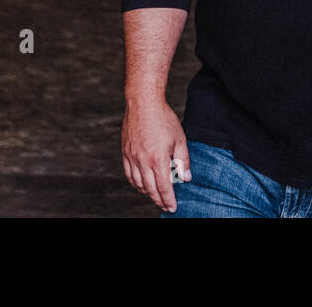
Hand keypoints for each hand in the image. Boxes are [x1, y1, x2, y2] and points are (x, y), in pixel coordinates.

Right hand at [122, 96, 190, 211]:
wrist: (143, 102)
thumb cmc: (163, 118)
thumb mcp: (180, 139)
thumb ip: (183, 161)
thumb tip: (186, 178)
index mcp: (158, 159)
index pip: (164, 187)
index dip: (168, 200)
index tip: (172, 208)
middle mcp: (143, 161)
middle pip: (150, 189)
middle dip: (158, 200)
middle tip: (165, 206)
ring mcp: (132, 157)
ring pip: (138, 183)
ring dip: (147, 193)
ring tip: (155, 196)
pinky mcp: (125, 152)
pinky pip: (128, 174)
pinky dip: (135, 183)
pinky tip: (141, 184)